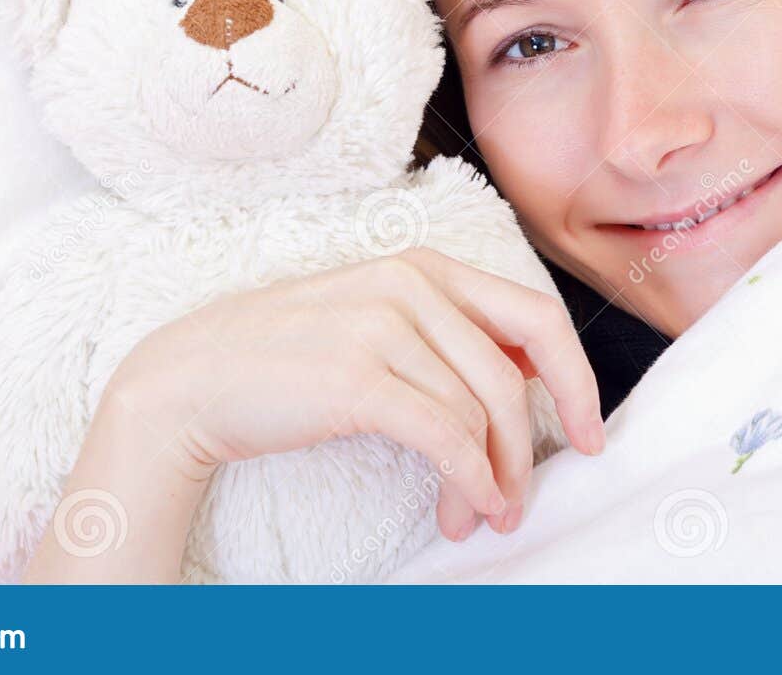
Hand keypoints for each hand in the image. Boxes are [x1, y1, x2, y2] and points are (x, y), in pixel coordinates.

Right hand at [108, 247, 605, 541]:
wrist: (191, 379)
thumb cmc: (288, 360)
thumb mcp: (376, 323)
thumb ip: (448, 336)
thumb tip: (529, 376)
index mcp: (423, 267)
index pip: (534, 312)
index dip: (576, 376)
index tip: (589, 429)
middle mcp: (409, 284)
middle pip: (517, 366)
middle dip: (541, 437)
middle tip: (537, 491)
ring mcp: (381, 326)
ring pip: (479, 410)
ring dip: (492, 476)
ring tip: (480, 515)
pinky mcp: (356, 377)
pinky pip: (443, 436)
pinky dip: (468, 477)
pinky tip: (469, 505)